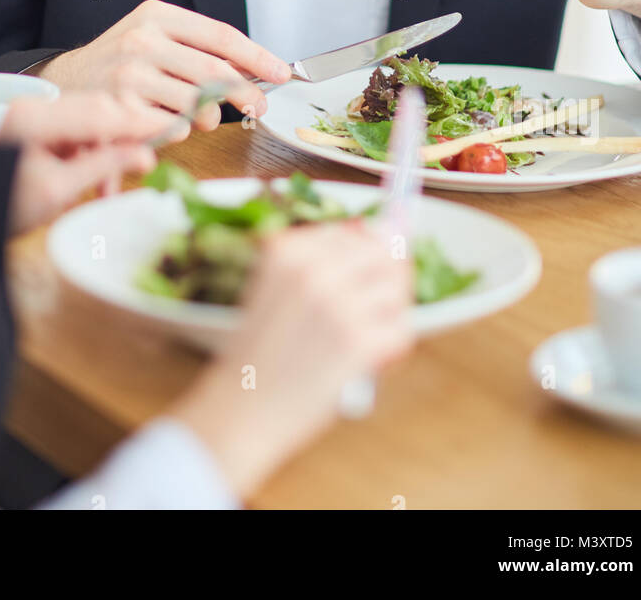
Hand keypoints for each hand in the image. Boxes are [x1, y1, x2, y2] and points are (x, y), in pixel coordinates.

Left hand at [0, 91, 190, 233]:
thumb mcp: (54, 192)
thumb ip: (101, 168)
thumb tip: (143, 156)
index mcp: (36, 118)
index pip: (103, 110)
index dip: (142, 119)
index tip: (175, 125)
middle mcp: (32, 108)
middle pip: (96, 110)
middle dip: (126, 134)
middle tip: (149, 158)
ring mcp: (26, 117)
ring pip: (84, 122)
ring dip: (104, 149)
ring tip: (110, 187)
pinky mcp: (24, 129)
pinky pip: (68, 132)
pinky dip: (85, 153)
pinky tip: (91, 179)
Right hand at [30, 0, 290, 129]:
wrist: (64, 83)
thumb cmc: (119, 62)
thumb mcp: (155, 39)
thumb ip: (198, 49)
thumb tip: (255, 69)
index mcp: (157, 15)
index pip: (221, 35)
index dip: (257, 56)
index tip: (281, 73)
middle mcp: (142, 40)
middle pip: (215, 72)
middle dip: (246, 94)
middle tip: (258, 108)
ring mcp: (130, 74)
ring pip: (197, 104)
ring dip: (208, 118)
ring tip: (199, 118)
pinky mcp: (121, 109)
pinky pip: (173, 127)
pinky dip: (180, 132)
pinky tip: (168, 126)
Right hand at [168, 221, 412, 497]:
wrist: (240, 410)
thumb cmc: (258, 355)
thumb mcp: (274, 288)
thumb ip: (318, 261)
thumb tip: (384, 230)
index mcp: (288, 250)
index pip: (354, 232)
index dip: (368, 256)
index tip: (364, 280)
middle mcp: (313, 268)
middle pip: (382, 254)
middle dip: (391, 280)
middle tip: (380, 310)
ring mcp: (337, 303)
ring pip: (397, 291)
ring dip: (393, 315)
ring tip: (374, 339)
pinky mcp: (357, 342)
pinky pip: (400, 330)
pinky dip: (395, 349)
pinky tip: (375, 362)